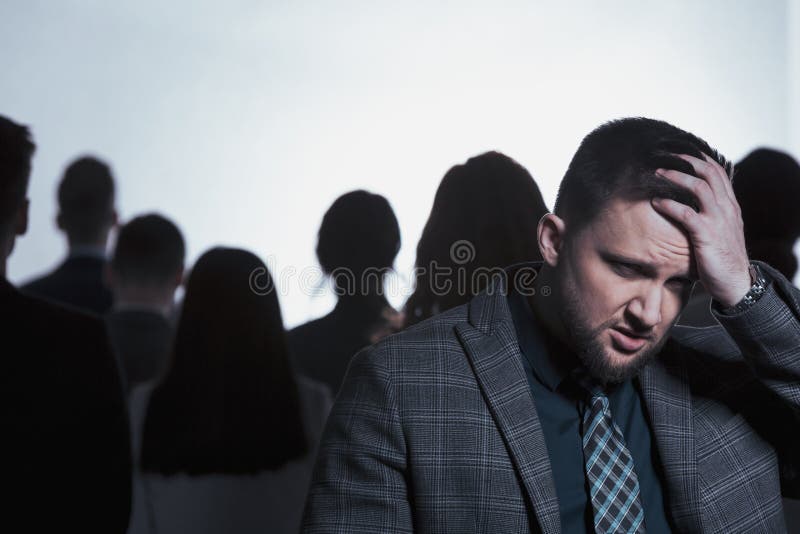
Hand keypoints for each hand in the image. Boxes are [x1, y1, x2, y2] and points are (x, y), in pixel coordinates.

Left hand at [651, 153, 750, 307]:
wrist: (735, 283)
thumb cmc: (722, 258)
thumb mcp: (721, 230)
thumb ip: (710, 214)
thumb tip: (690, 203)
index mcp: (730, 205)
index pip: (718, 172)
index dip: (699, 158)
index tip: (680, 150)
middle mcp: (727, 209)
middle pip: (709, 173)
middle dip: (686, 161)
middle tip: (665, 155)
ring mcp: (718, 221)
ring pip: (700, 188)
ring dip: (677, 177)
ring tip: (658, 173)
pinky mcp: (707, 236)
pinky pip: (687, 214)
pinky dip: (670, 205)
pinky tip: (656, 202)